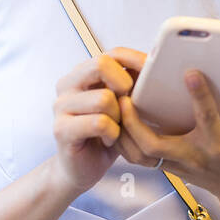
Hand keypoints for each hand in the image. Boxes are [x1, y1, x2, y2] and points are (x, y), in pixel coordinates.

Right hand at [50, 47, 145, 194]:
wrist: (84, 167)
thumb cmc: (107, 132)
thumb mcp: (124, 103)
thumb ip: (132, 82)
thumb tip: (157, 65)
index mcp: (83, 72)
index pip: (112, 53)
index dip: (136, 61)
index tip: (152, 73)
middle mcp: (68, 84)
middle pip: (101, 64)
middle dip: (124, 84)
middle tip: (129, 103)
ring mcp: (61, 106)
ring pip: (104, 98)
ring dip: (119, 116)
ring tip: (117, 126)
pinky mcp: (61, 129)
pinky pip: (99, 123)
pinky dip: (112, 133)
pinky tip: (110, 139)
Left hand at [116, 70, 219, 199]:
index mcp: (218, 141)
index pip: (207, 118)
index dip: (200, 95)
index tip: (190, 72)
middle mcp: (194, 155)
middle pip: (154, 145)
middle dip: (135, 122)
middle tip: (125, 97)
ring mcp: (177, 164)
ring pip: (139, 155)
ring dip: (123, 133)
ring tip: (115, 106)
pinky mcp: (167, 167)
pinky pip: (139, 158)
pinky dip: (125, 142)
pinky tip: (118, 122)